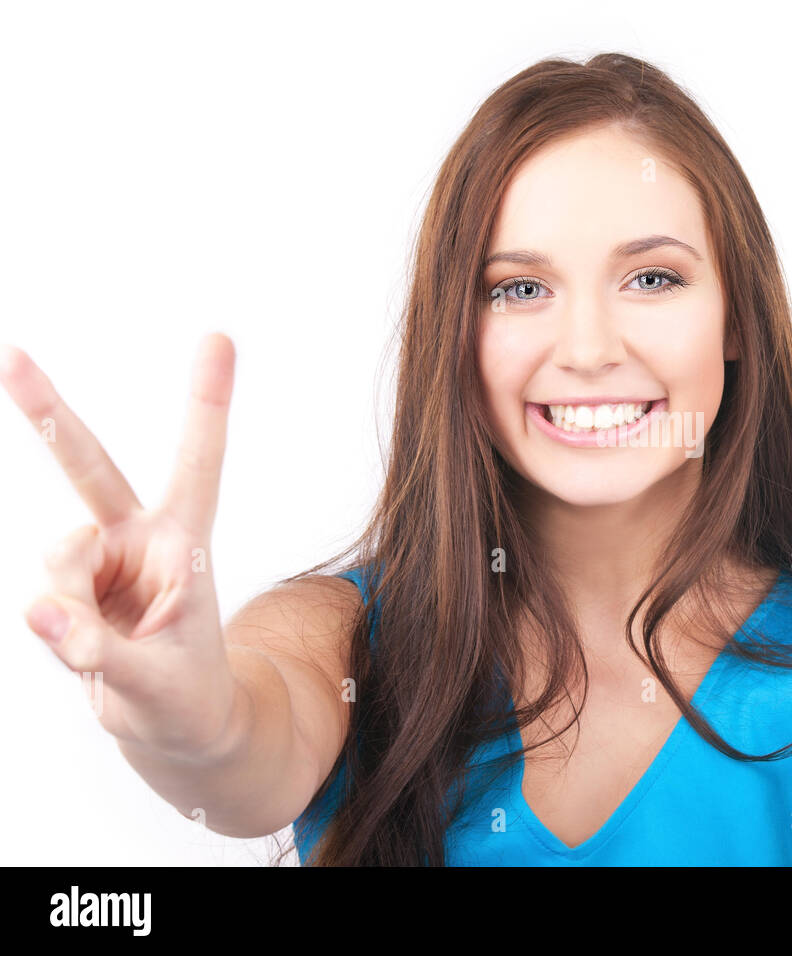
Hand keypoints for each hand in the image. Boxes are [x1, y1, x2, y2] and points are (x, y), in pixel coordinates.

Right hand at [2, 334, 240, 760]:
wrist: (173, 725)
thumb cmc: (185, 692)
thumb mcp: (157, 680)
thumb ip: (99, 649)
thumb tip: (41, 612)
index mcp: (185, 541)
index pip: (198, 464)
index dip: (206, 403)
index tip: (217, 336)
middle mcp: (138, 539)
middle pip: (90, 466)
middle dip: (46, 411)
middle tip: (9, 354)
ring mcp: (97, 562)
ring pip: (58, 560)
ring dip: (73, 609)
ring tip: (108, 646)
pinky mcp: (68, 589)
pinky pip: (43, 602)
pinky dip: (59, 632)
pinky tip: (82, 647)